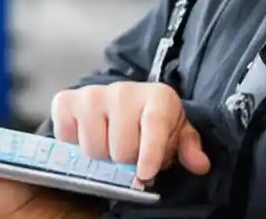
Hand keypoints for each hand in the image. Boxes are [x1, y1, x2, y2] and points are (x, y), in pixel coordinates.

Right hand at [50, 82, 210, 186]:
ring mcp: (92, 94)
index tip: (144, 174)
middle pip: (120, 148)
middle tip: (130, 154)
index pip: (153, 125)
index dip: (149, 153)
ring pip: (93, 147)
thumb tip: (200, 163)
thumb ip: (189, 148)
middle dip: (126, 159)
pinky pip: (65, 135)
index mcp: (158, 97)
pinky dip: (74, 141)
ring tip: (110, 144)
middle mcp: (123, 90)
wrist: (124, 99)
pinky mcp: (66, 100)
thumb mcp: (177, 132)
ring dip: (101, 154)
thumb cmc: (152, 120)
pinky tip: (88, 133)